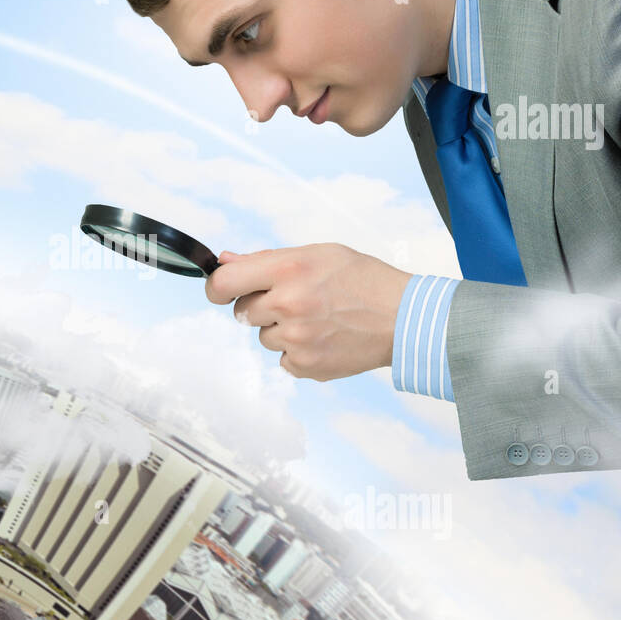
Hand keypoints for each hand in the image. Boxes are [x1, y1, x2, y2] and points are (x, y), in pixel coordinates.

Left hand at [205, 243, 412, 380]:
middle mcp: (288, 304)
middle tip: (293, 301)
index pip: (225, 283)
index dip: (216, 288)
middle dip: (260, 307)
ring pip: (263, 337)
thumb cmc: (363, 280)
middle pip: (243, 312)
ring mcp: (296, 338)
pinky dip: (298, 352)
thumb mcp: (317, 254)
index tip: (221, 292)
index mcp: (288, 269)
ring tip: (316, 319)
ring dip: (281, 330)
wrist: (403, 318)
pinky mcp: (305, 365)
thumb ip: (266, 259)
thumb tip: (225, 261)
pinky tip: (324, 337)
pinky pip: (283, 359)